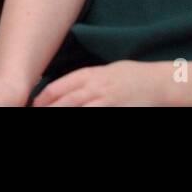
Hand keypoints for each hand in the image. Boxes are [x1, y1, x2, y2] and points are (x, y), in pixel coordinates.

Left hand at [33, 60, 170, 105]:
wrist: (158, 82)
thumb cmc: (128, 76)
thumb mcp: (102, 72)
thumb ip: (81, 80)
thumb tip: (57, 91)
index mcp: (89, 74)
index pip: (58, 87)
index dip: (42, 98)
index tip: (33, 105)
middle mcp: (96, 87)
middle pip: (65, 102)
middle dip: (48, 109)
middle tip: (34, 113)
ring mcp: (107, 101)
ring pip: (78, 110)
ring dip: (62, 113)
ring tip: (48, 117)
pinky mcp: (118, 111)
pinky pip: (96, 116)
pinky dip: (83, 117)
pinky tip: (76, 119)